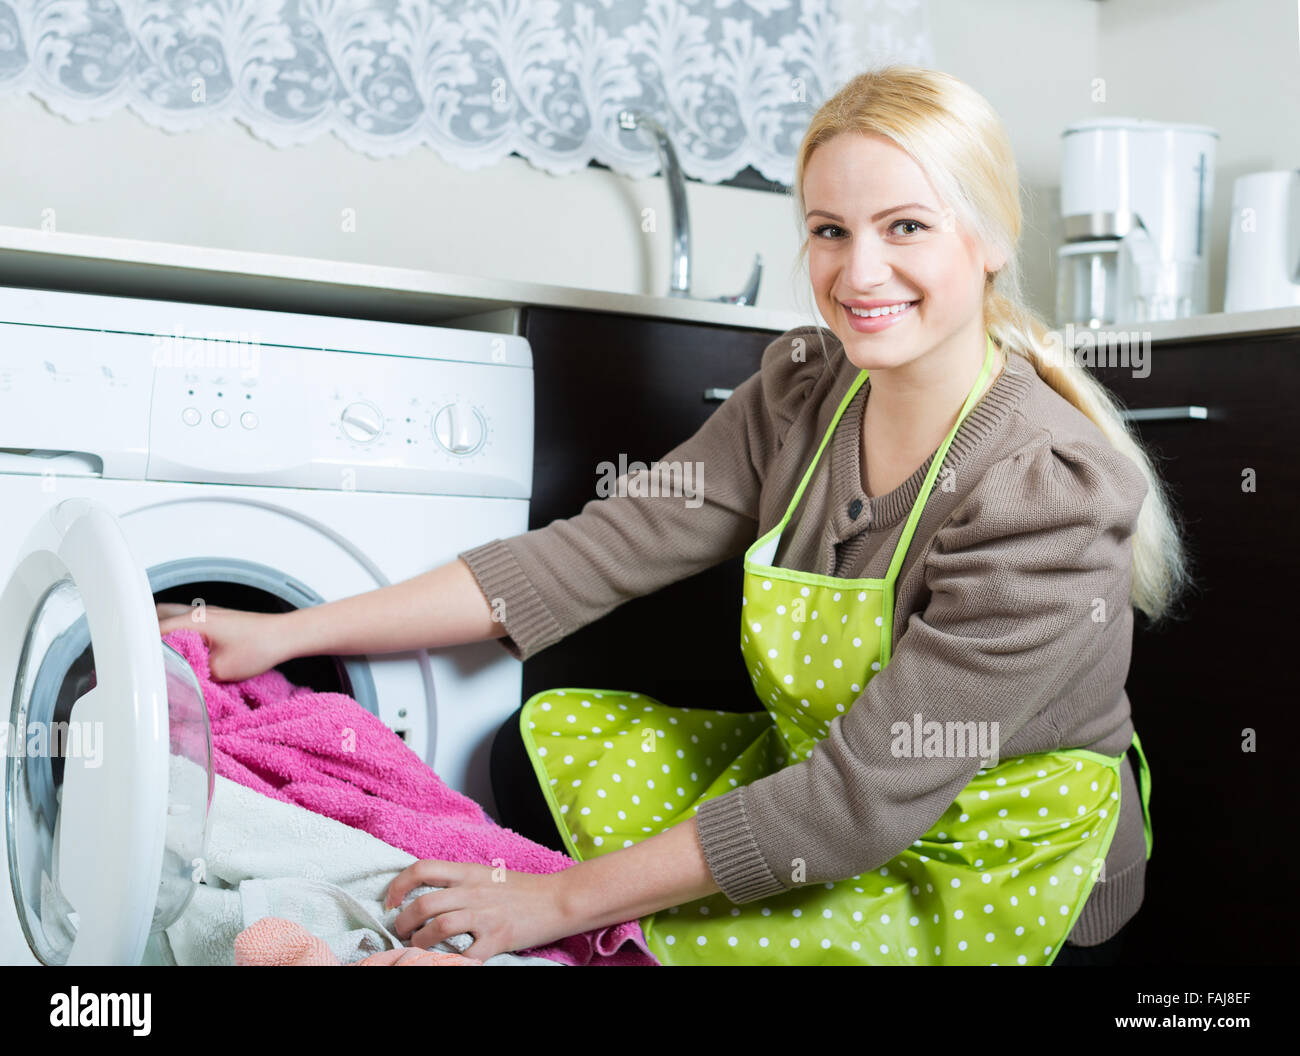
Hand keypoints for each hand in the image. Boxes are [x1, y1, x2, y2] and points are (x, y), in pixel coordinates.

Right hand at [156, 602, 287, 681]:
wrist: (286, 635)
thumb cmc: (258, 647)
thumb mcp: (219, 670)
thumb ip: (192, 673)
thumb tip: (176, 679)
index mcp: (193, 621)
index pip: (153, 630)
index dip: (144, 649)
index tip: (141, 665)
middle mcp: (196, 612)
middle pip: (157, 618)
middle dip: (148, 637)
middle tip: (147, 659)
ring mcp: (207, 613)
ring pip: (172, 618)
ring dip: (165, 634)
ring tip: (163, 657)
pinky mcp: (217, 618)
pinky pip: (188, 622)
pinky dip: (180, 633)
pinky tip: (184, 650)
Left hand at [385, 860, 576, 961]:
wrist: (558, 899)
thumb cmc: (523, 889)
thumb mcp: (487, 875)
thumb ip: (460, 881)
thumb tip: (427, 894)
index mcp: (468, 872)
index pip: (422, 869)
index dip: (398, 885)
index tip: (390, 902)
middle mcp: (473, 891)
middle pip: (423, 904)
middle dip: (402, 923)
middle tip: (400, 932)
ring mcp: (485, 915)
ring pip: (437, 928)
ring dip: (419, 943)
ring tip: (417, 949)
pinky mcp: (497, 938)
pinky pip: (465, 955)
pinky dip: (449, 962)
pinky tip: (446, 962)